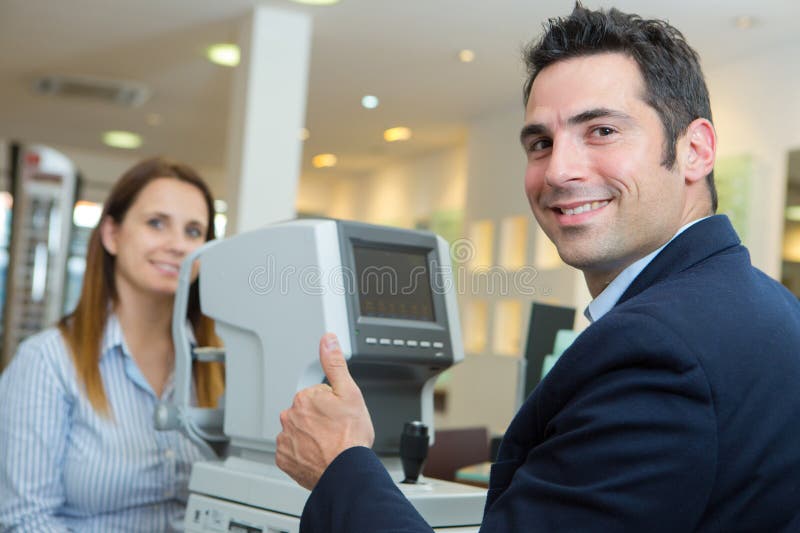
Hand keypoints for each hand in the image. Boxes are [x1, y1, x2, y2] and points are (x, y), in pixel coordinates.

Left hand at [276, 333, 374, 489]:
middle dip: (319, 419)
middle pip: (306, 413)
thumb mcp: (349, 392)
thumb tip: (327, 340)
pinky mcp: (284, 459)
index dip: (332, 405)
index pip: (317, 395)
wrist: (345, 471)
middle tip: (335, 431)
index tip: (339, 415)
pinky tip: (318, 455)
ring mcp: (285, 439)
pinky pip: (292, 451)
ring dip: (310, 437)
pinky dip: (303, 453)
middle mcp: (290, 417)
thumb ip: (334, 364)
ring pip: (298, 432)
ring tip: (328, 445)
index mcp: (305, 398)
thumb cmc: (350, 436)